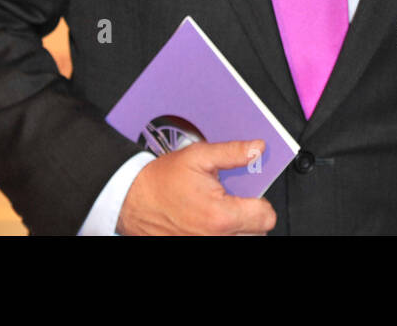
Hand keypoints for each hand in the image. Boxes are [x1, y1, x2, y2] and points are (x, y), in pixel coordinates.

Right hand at [116, 139, 276, 235]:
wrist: (131, 199)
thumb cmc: (161, 180)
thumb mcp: (199, 156)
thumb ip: (233, 152)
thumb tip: (258, 148)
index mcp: (221, 215)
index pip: (266, 217)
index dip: (261, 202)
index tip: (251, 195)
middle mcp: (215, 238)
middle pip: (257, 234)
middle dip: (251, 216)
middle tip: (234, 202)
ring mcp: (203, 246)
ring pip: (240, 242)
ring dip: (238, 229)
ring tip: (220, 213)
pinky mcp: (191, 248)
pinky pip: (221, 244)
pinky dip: (220, 234)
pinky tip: (208, 222)